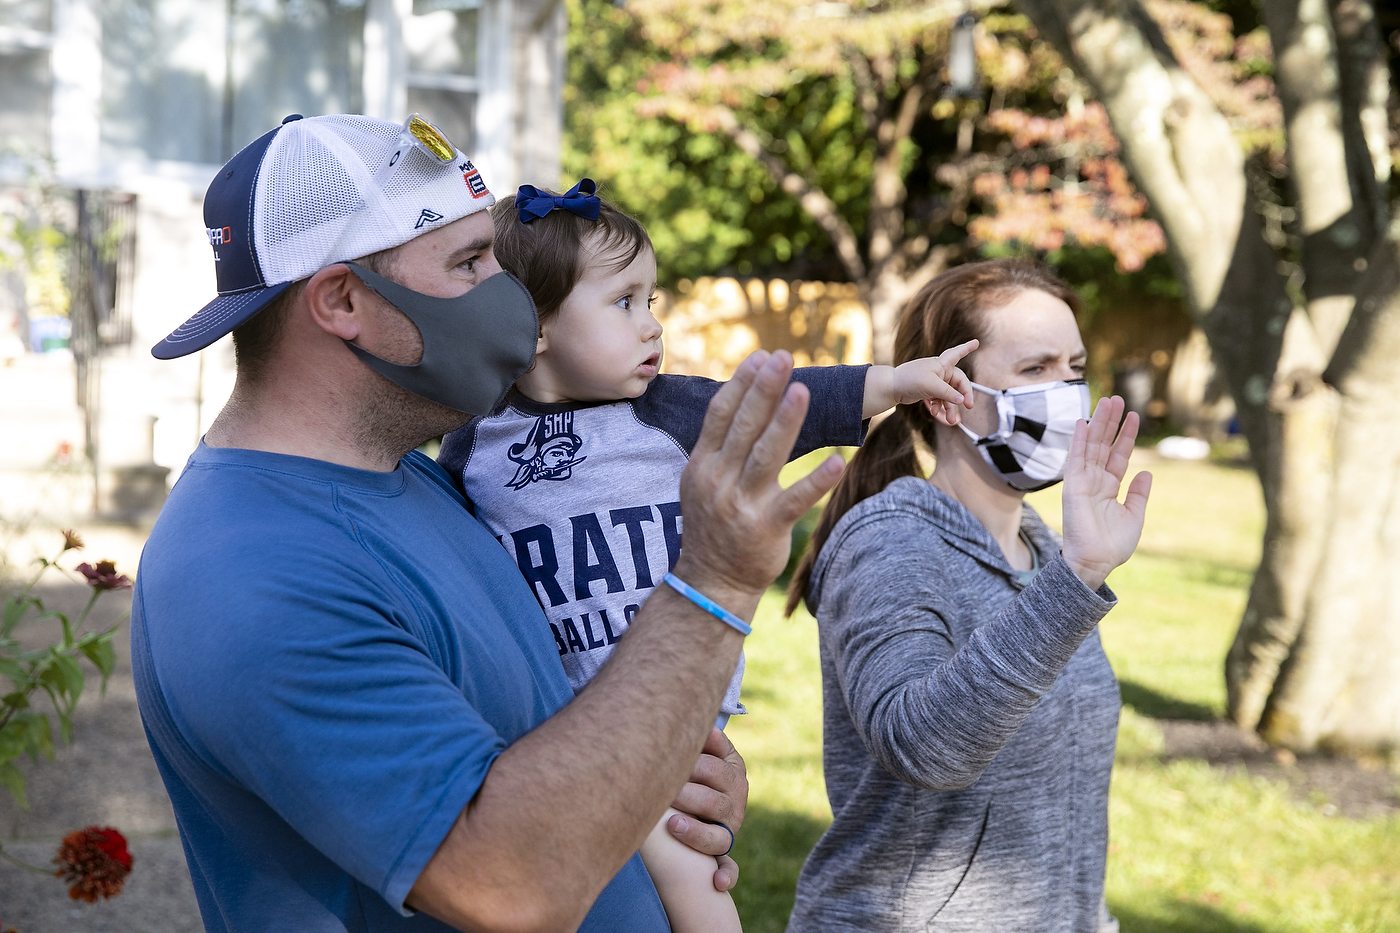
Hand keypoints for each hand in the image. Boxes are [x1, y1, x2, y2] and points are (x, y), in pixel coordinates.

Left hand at [666, 728, 748, 891]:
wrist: (702, 799)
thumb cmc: (696, 767)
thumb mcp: (708, 749)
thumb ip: (707, 739)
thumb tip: (705, 727)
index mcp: (733, 773)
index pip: (716, 770)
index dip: (693, 767)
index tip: (671, 763)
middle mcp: (735, 803)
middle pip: (714, 802)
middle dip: (688, 796)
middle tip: (663, 792)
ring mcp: (731, 830)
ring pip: (719, 836)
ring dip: (696, 832)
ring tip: (672, 825)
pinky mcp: (724, 854)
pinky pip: (729, 868)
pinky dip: (726, 875)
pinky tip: (717, 883)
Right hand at [675, 350, 844, 610]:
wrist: (711, 581)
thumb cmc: (715, 523)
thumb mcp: (704, 481)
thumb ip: (721, 445)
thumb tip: (747, 397)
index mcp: (702, 464)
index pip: (721, 414)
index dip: (741, 383)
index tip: (761, 357)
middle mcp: (718, 481)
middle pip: (742, 427)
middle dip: (763, 390)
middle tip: (783, 358)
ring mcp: (741, 505)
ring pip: (765, 457)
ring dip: (784, 422)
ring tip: (802, 391)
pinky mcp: (766, 529)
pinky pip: (794, 501)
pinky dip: (815, 482)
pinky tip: (836, 463)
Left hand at [866, 339, 977, 422]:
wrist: (892, 388)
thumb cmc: (910, 380)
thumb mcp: (932, 386)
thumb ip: (949, 393)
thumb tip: (962, 400)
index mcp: (942, 364)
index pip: (957, 353)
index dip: (967, 348)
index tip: (976, 342)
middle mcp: (940, 371)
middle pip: (958, 384)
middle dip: (962, 396)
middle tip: (968, 406)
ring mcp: (935, 382)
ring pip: (949, 395)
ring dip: (950, 407)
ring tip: (950, 420)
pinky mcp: (929, 391)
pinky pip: (940, 400)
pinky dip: (939, 407)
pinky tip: (936, 413)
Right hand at [1061, 395, 1152, 590]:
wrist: (1096, 561)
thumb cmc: (1113, 545)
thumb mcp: (1134, 516)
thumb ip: (1139, 494)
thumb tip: (1146, 472)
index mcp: (1110, 487)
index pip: (1118, 455)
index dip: (1126, 435)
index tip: (1134, 416)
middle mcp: (1095, 480)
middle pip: (1104, 444)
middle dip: (1110, 422)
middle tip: (1116, 398)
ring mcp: (1083, 481)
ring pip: (1091, 446)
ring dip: (1098, 423)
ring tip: (1106, 401)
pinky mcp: (1072, 486)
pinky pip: (1075, 458)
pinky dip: (1079, 441)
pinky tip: (1083, 422)